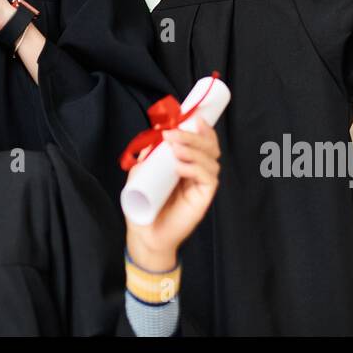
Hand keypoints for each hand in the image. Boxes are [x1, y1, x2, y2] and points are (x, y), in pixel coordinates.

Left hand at [124, 121, 219, 270]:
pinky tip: (180, 167)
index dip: (202, 129)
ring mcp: (201, 185)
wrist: (145, 234)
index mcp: (186, 163)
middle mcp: (197, 172)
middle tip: (173, 134)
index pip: (202, 142)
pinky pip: (208, 178)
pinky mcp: (203, 198)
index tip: (194, 117)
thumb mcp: (141, 174)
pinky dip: (195, 168)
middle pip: (209, 147)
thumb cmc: (144, 205)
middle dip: (193, 136)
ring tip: (175, 149)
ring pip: (211, 160)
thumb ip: (148, 156)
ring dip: (194, 150)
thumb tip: (154, 137)